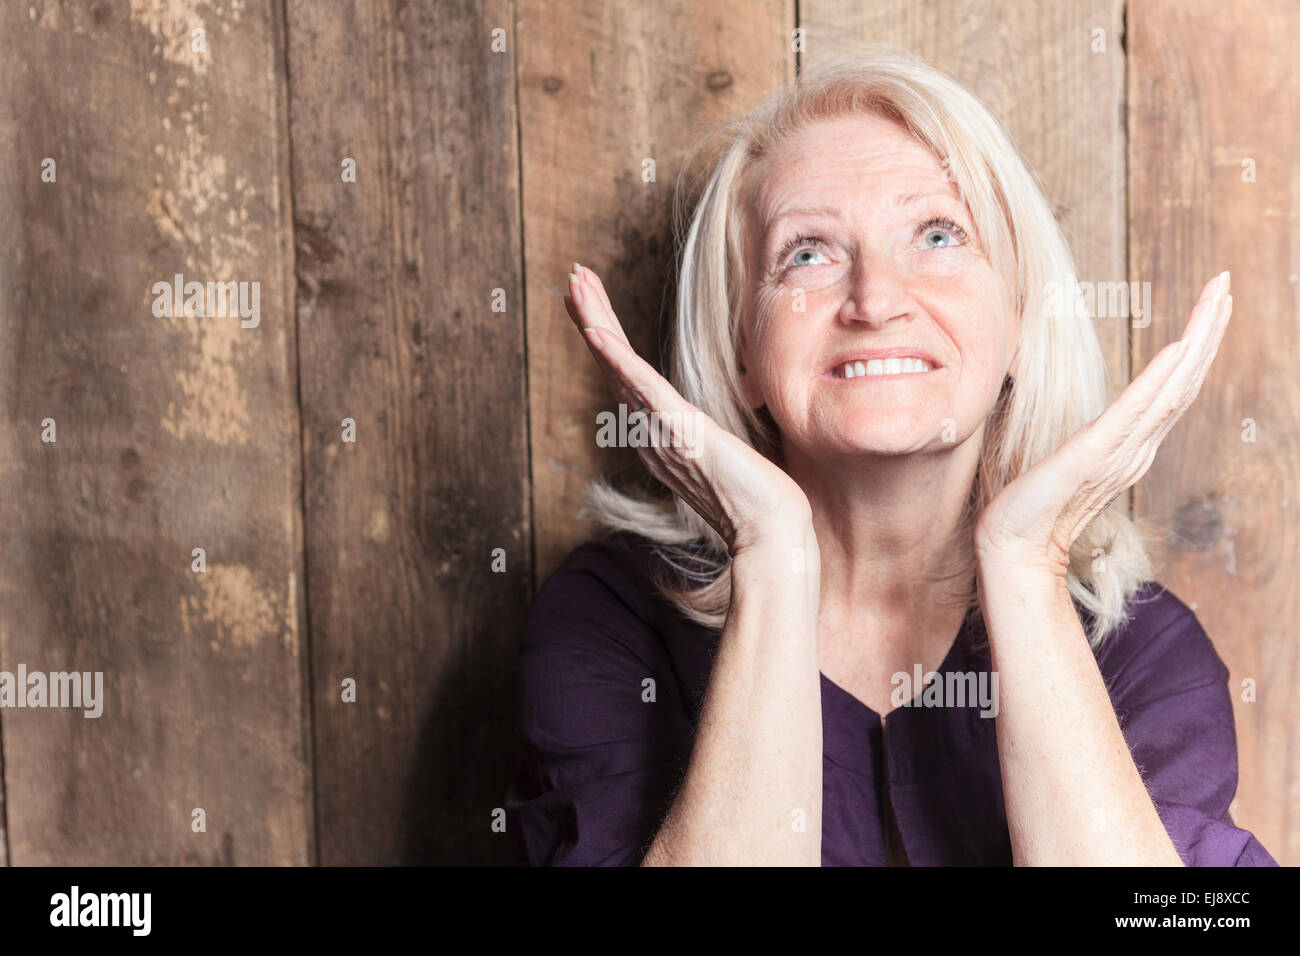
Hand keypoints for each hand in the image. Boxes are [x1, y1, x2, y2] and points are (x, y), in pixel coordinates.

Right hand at [564, 263, 812, 554]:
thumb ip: (703, 436)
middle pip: (612, 364)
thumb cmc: (756, 499)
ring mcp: (660, 432)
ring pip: (618, 367)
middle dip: (592, 317)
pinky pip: (641, 388)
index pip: (625, 375)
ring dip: (595, 323)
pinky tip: (597, 332)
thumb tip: (702, 425)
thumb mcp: (723, 454)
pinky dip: (616, 359)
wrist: (769, 530)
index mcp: (657, 435)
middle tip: (572, 277)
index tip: (591, 300)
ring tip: (576, 286)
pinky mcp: (680, 430)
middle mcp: (649, 433)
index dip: (605, 337)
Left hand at [974, 271, 1233, 573]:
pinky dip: (1158, 380)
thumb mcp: (1074, 460)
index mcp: (1134, 444)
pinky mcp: (1095, 453)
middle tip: (1227, 283)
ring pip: (1172, 388)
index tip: (1213, 303)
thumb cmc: (1035, 504)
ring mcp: (1121, 450)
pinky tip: (1178, 349)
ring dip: (1196, 340)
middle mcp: (1138, 446)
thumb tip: (1103, 424)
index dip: (1197, 344)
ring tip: (1217, 300)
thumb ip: (1097, 440)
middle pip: (1185, 379)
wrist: (1014, 544)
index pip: (1174, 385)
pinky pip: (1134, 412)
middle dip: (1208, 329)